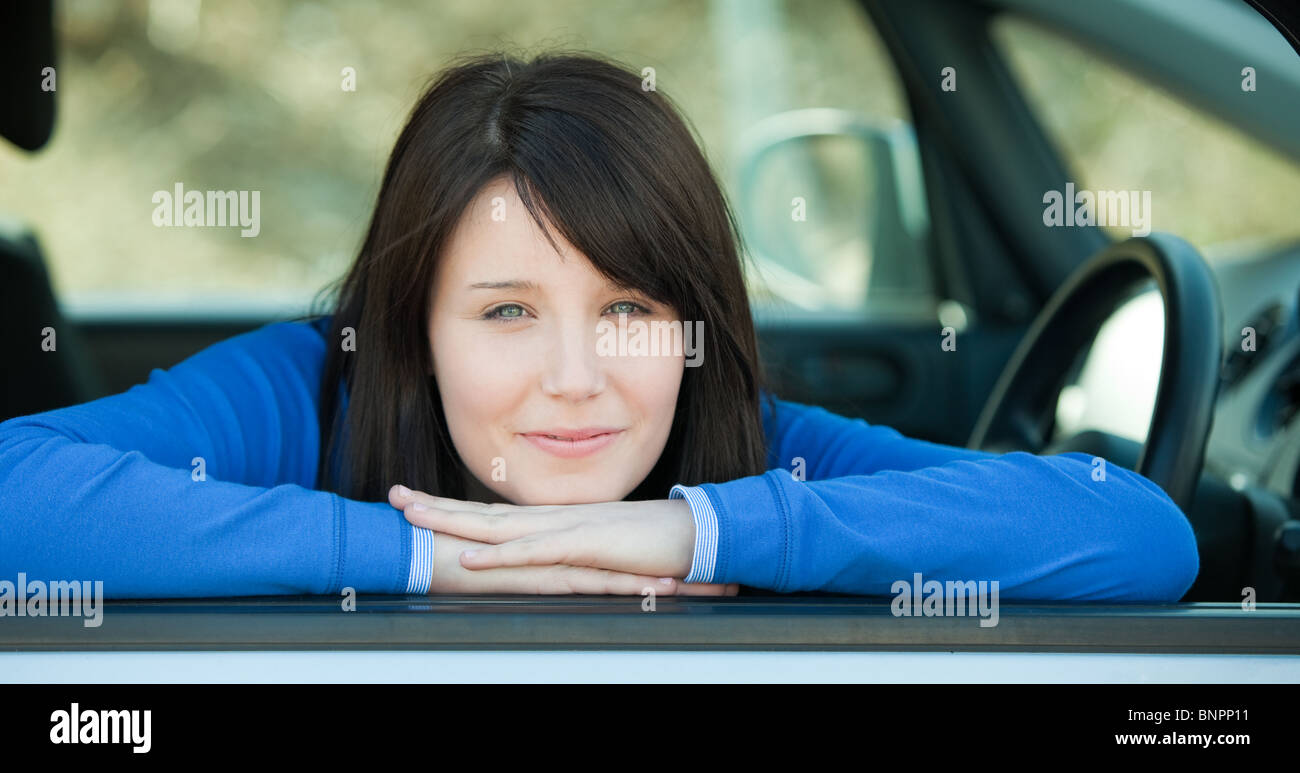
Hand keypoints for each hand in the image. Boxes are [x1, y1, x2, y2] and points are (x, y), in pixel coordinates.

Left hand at [389, 485, 738, 595]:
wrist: (695, 536)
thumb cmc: (654, 546)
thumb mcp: (601, 550)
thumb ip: (572, 553)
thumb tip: (548, 562)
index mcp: (555, 519)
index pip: (494, 513)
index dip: (454, 507)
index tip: (417, 502)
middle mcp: (554, 518)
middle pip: (484, 512)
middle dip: (436, 505)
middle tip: (393, 498)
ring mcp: (567, 528)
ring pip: (500, 526)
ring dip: (454, 521)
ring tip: (414, 519)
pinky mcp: (585, 545)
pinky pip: (535, 552)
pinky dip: (499, 555)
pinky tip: (470, 557)